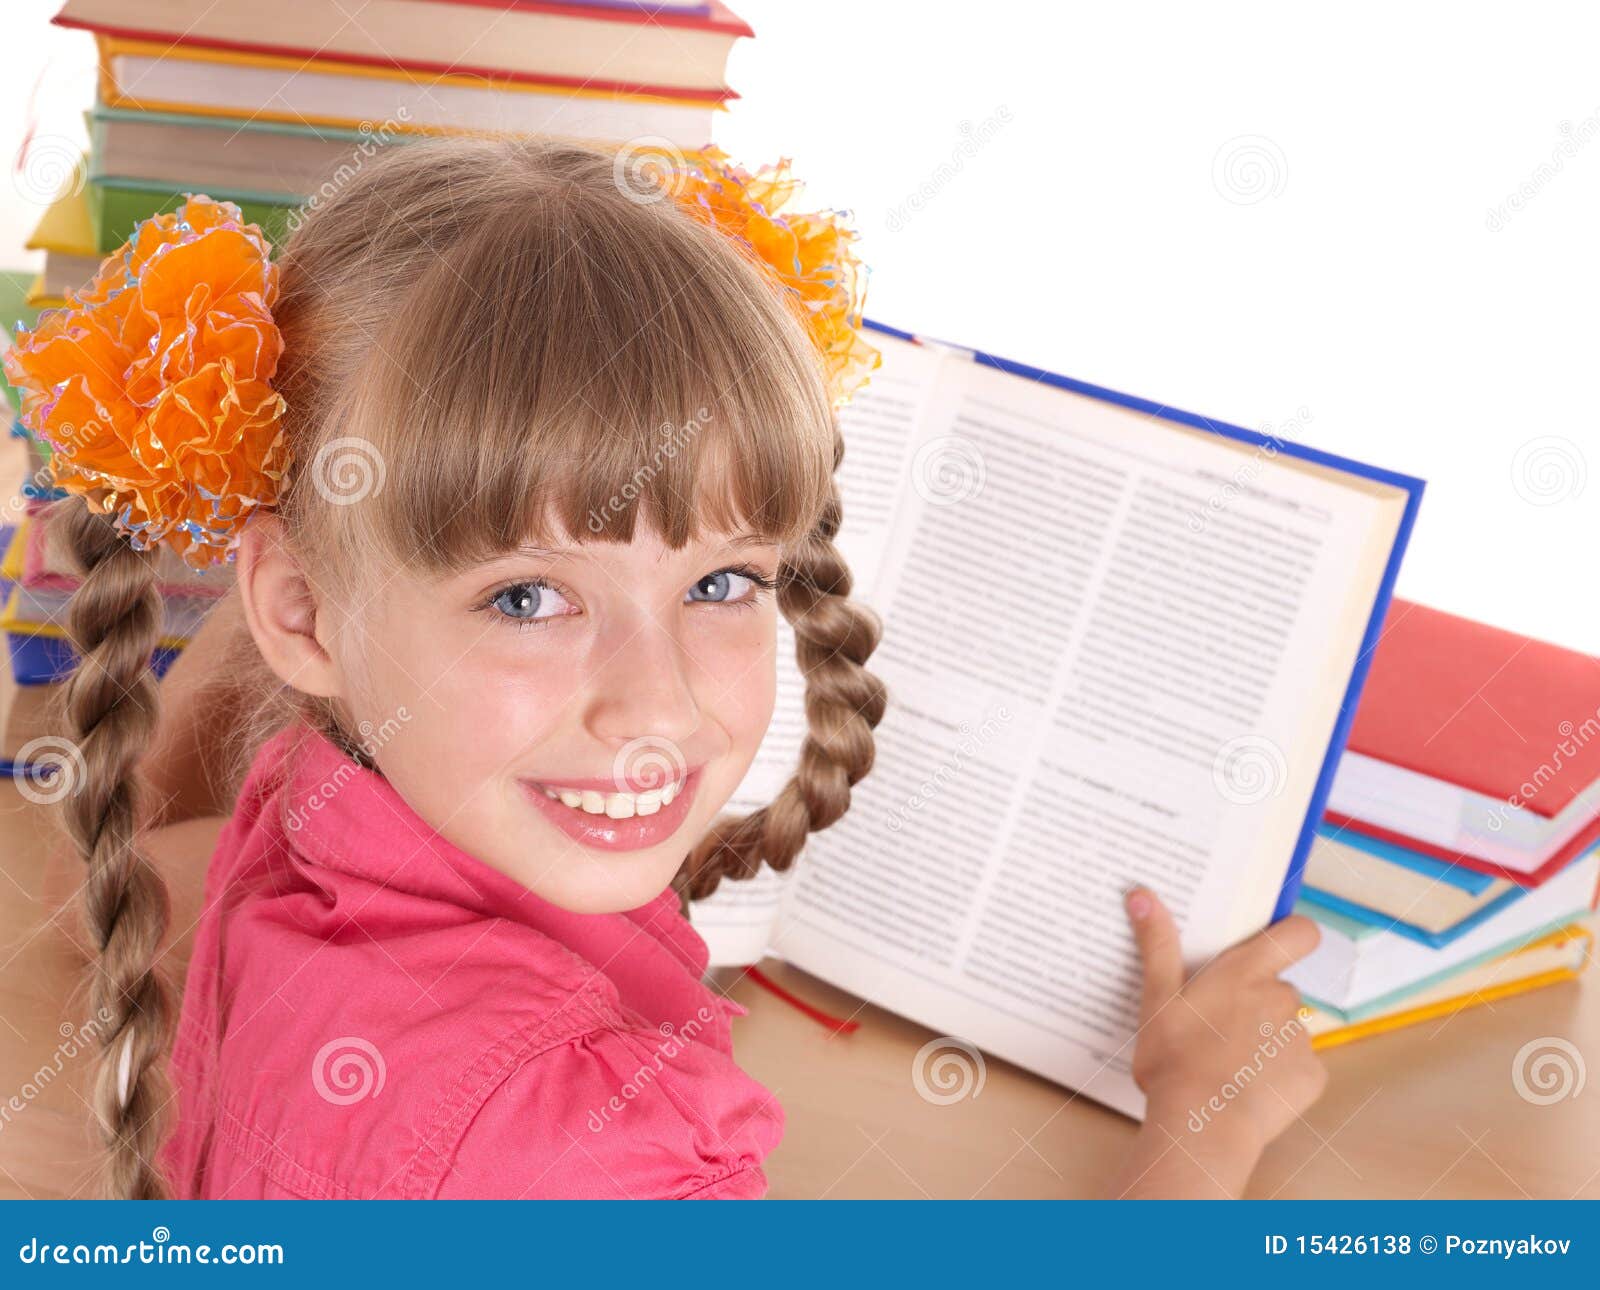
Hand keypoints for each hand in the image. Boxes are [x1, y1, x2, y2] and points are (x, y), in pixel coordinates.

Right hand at [1109, 884, 1326, 1197]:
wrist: (1203, 1126)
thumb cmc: (1175, 1061)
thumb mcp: (1156, 1000)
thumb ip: (1157, 946)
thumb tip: (1142, 894)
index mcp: (1246, 972)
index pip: (1299, 933)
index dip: (1293, 934)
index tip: (1275, 944)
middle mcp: (1281, 999)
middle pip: (1280, 986)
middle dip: (1257, 999)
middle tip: (1218, 1023)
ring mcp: (1300, 1039)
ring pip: (1285, 1029)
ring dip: (1265, 1039)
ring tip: (1226, 1064)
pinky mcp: (1311, 1078)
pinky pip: (1298, 1068)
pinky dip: (1278, 1076)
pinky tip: (1246, 1089)